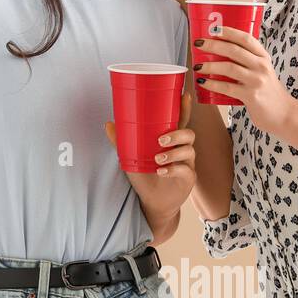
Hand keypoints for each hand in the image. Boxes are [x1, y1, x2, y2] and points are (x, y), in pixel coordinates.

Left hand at [104, 89, 195, 244]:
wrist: (152, 202)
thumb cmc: (144, 176)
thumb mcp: (130, 157)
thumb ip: (121, 141)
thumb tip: (108, 124)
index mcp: (171, 140)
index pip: (181, 121)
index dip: (184, 108)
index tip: (184, 95)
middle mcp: (182, 149)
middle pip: (189, 133)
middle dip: (176, 133)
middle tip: (159, 140)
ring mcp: (187, 163)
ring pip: (188, 150)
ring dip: (173, 152)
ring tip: (157, 159)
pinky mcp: (188, 178)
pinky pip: (185, 169)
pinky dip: (172, 169)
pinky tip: (161, 171)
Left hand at [193, 25, 293, 134]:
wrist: (284, 114)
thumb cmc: (268, 92)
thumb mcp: (262, 71)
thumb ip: (248, 62)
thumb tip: (221, 52)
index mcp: (263, 57)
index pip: (246, 39)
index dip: (229, 32)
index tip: (213, 29)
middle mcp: (261, 66)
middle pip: (234, 50)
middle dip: (213, 45)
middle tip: (198, 44)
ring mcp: (257, 81)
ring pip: (229, 67)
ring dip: (210, 65)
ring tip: (197, 66)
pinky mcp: (251, 96)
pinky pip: (227, 87)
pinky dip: (212, 84)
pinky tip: (203, 82)